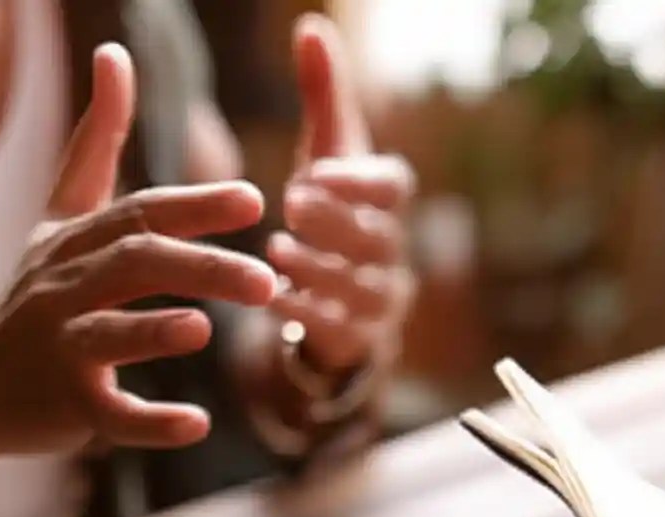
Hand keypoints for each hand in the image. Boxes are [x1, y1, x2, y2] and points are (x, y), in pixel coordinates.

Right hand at [0, 44, 274, 466]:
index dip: (195, 205)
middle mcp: (69, 287)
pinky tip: (197, 425)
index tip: (254, 200)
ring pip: (111, 336)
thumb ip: (98, 141)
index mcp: (81, 241)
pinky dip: (151, 423)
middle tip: (267, 280)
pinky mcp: (66, 405)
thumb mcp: (64, 213)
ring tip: (205, 331)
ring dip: (156, 333)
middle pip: (135, 266)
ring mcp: (64, 346)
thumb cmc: (41, 289)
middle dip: (200, 269)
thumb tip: (114, 54)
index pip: (141, 214)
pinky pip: (110, 416)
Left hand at [267, 14, 415, 373]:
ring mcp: (380, 297)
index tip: (318, 169)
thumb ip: (324, 97)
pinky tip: (271, 298)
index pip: (390, 188)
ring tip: (280, 250)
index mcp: (389, 203)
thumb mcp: (329, 154)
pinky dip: (306, 315)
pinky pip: (339, 328)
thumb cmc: (335, 210)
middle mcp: (393, 250)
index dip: (359, 181)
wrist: (348, 295)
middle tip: (295, 201)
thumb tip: (310, 26)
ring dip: (322, 268)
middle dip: (337, 220)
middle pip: (376, 236)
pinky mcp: (357, 336)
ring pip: (360, 285)